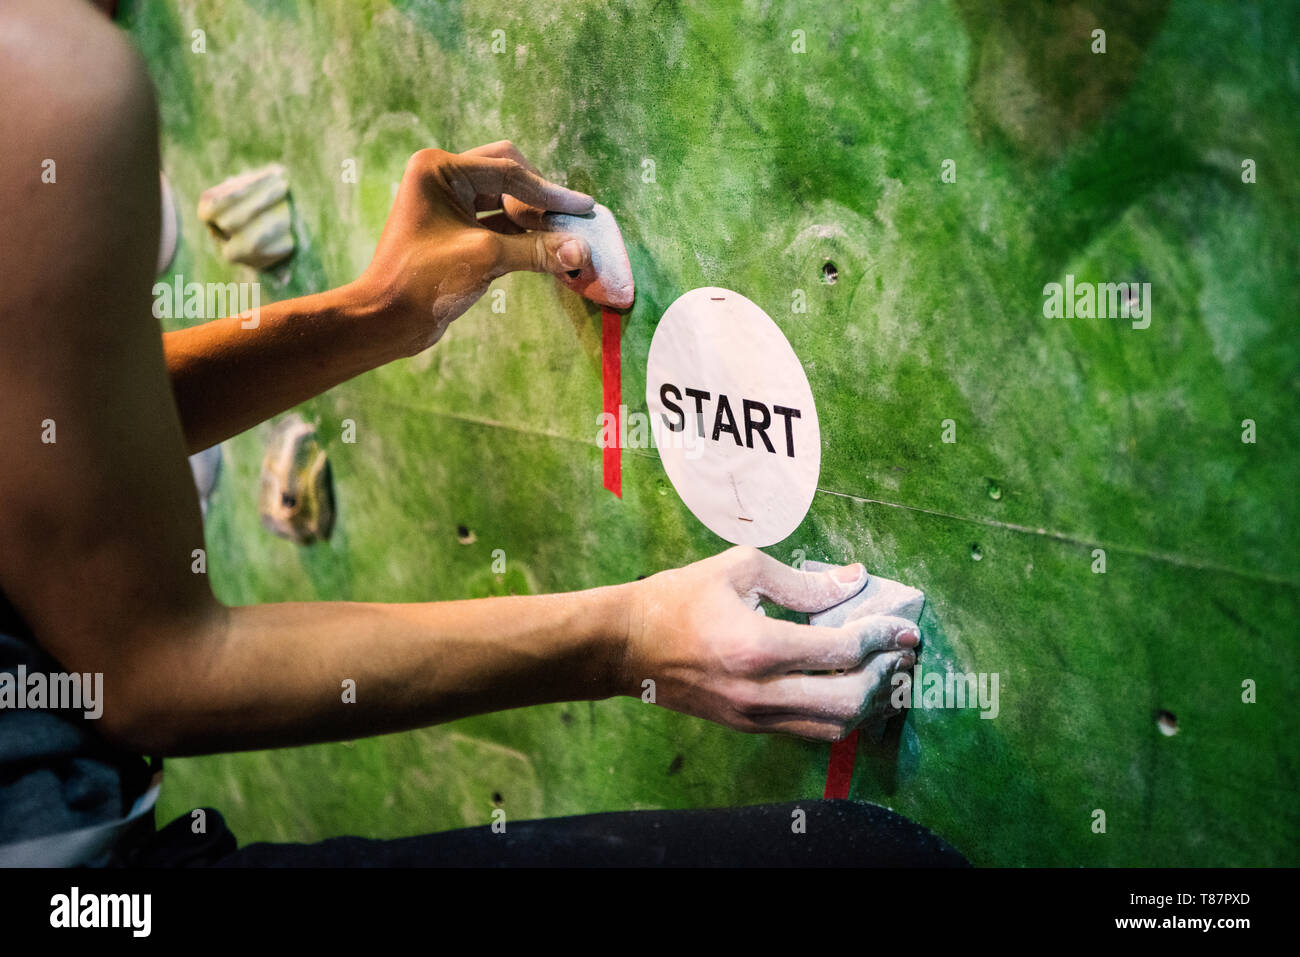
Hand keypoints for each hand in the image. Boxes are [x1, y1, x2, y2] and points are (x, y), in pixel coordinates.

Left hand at [358, 140, 595, 355]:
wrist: (386, 319)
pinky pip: (498, 224)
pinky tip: (548, 251)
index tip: (585, 208)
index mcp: (440, 169)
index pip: (509, 172)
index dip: (551, 193)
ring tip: (565, 238)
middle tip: (571, 222)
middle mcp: (442, 178)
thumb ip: (537, 250)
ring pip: (505, 200)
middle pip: (509, 175)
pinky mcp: (455, 231)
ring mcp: (448, 204)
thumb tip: (582, 250)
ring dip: (534, 219)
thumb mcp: (486, 258)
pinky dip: (522, 236)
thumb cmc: (424, 280)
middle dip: (541, 199)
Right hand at [622, 547, 919, 740]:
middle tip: (904, 652)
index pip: (840, 650)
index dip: (881, 637)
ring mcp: (754, 717)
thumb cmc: (679, 598)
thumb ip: (803, 582)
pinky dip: (842, 713)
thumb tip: (854, 581)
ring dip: (870, 702)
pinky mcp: (749, 727)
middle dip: (886, 675)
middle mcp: (760, 692)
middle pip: (848, 700)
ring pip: (834, 726)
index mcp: (757, 647)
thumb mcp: (740, 569)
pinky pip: (810, 729)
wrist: (626, 646)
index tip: (903, 626)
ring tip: (888, 673)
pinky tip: (855, 689)